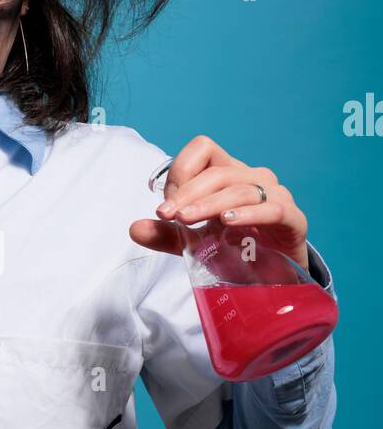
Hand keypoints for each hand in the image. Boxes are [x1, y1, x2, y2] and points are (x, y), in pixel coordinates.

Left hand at [129, 135, 309, 271]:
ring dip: (209, 204)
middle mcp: (253, 178)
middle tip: (167, 215)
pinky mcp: (293, 219)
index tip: (166, 205)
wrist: (275, 279)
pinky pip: (273, 209)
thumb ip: (167, 234)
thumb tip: (134, 229)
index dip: (181, 171)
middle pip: (217, 172)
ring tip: (187, 220)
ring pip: (239, 189)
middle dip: (188, 193)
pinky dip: (249, 214)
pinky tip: (228, 222)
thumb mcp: (195, 243)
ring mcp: (276, 196)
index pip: (203, 150)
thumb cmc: (237, 251)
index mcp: (229, 174)